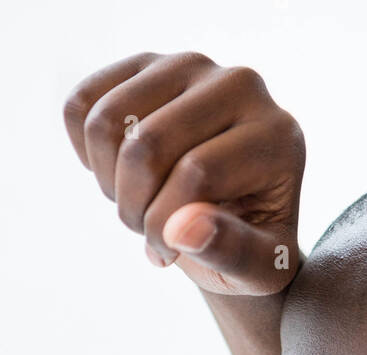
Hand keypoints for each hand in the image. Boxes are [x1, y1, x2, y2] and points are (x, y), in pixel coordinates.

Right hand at [64, 51, 304, 294]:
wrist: (237, 217)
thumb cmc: (251, 246)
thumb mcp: (258, 270)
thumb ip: (232, 254)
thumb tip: (182, 228)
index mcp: (276, 134)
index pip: (195, 173)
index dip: (164, 225)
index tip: (169, 253)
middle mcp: (240, 85)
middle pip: (146, 145)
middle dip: (133, 207)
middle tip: (151, 232)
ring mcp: (190, 66)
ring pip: (106, 122)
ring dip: (109, 182)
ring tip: (140, 204)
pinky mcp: (148, 64)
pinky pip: (81, 105)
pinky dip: (86, 154)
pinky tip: (118, 174)